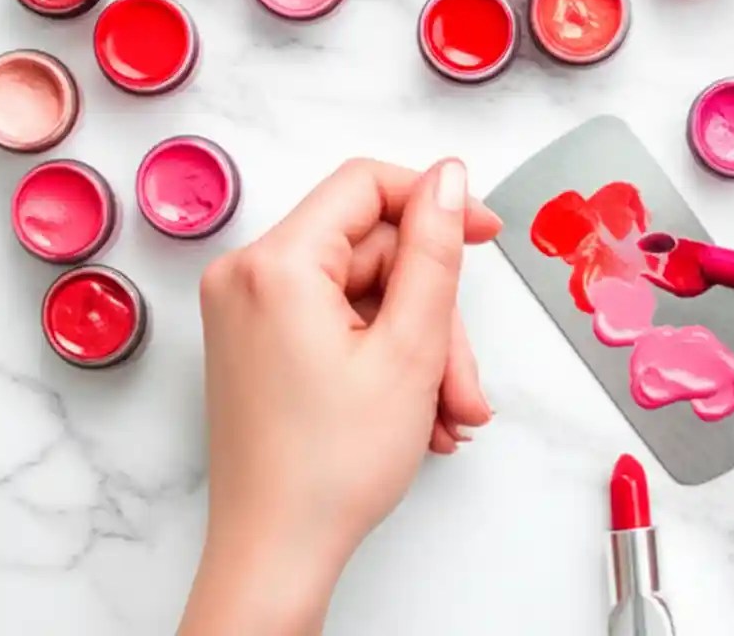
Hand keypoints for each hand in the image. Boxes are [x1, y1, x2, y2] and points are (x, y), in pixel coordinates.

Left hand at [179, 158, 500, 634]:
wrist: (275, 556)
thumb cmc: (331, 469)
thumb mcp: (409, 349)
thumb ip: (435, 253)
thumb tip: (450, 178)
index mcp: (275, 265)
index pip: (365, 185)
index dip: (435, 202)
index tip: (485, 233)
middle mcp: (248, 278)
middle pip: (373, 255)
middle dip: (433, 317)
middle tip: (464, 382)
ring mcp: (249, 315)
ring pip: (364, 298)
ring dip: (420, 352)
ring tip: (450, 415)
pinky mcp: (259, 345)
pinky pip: (339, 327)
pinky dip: (385, 362)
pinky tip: (419, 416)